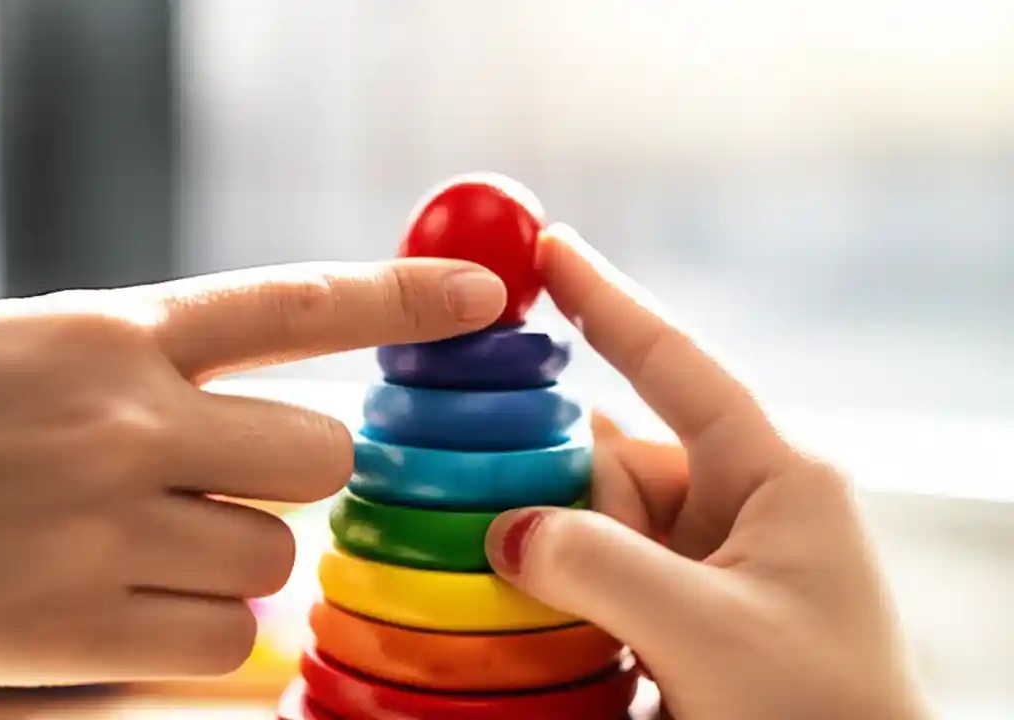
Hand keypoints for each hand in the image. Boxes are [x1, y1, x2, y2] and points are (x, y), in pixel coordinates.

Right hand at [0, 260, 505, 687]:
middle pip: (318, 456)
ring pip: (274, 560)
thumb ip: (157, 358)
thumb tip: (278, 395)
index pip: (291, 303)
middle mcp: (121, 419)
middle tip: (214, 483)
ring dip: (228, 562)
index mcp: (111, 332)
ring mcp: (101, 526)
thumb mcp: (36, 345)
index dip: (401, 300)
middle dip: (289, 478)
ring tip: (126, 549)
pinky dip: (193, 640)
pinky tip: (113, 612)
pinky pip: (222, 646)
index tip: (490, 304)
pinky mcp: (74, 630)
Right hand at [485, 225, 930, 718]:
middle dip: (550, 482)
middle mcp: (740, 509)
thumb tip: (505, 530)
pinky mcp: (680, 618)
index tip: (545, 247)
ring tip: (512, 580)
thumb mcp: (709, 631)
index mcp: (777, 477)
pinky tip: (529, 614)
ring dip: (549, 545)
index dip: (607, 300)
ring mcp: (708, 567)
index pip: (677, 364)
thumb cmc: (823, 718)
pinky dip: (559, 589)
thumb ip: (598, 565)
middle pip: (613, 459)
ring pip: (594, 522)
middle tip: (486, 508)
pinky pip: (598, 576)